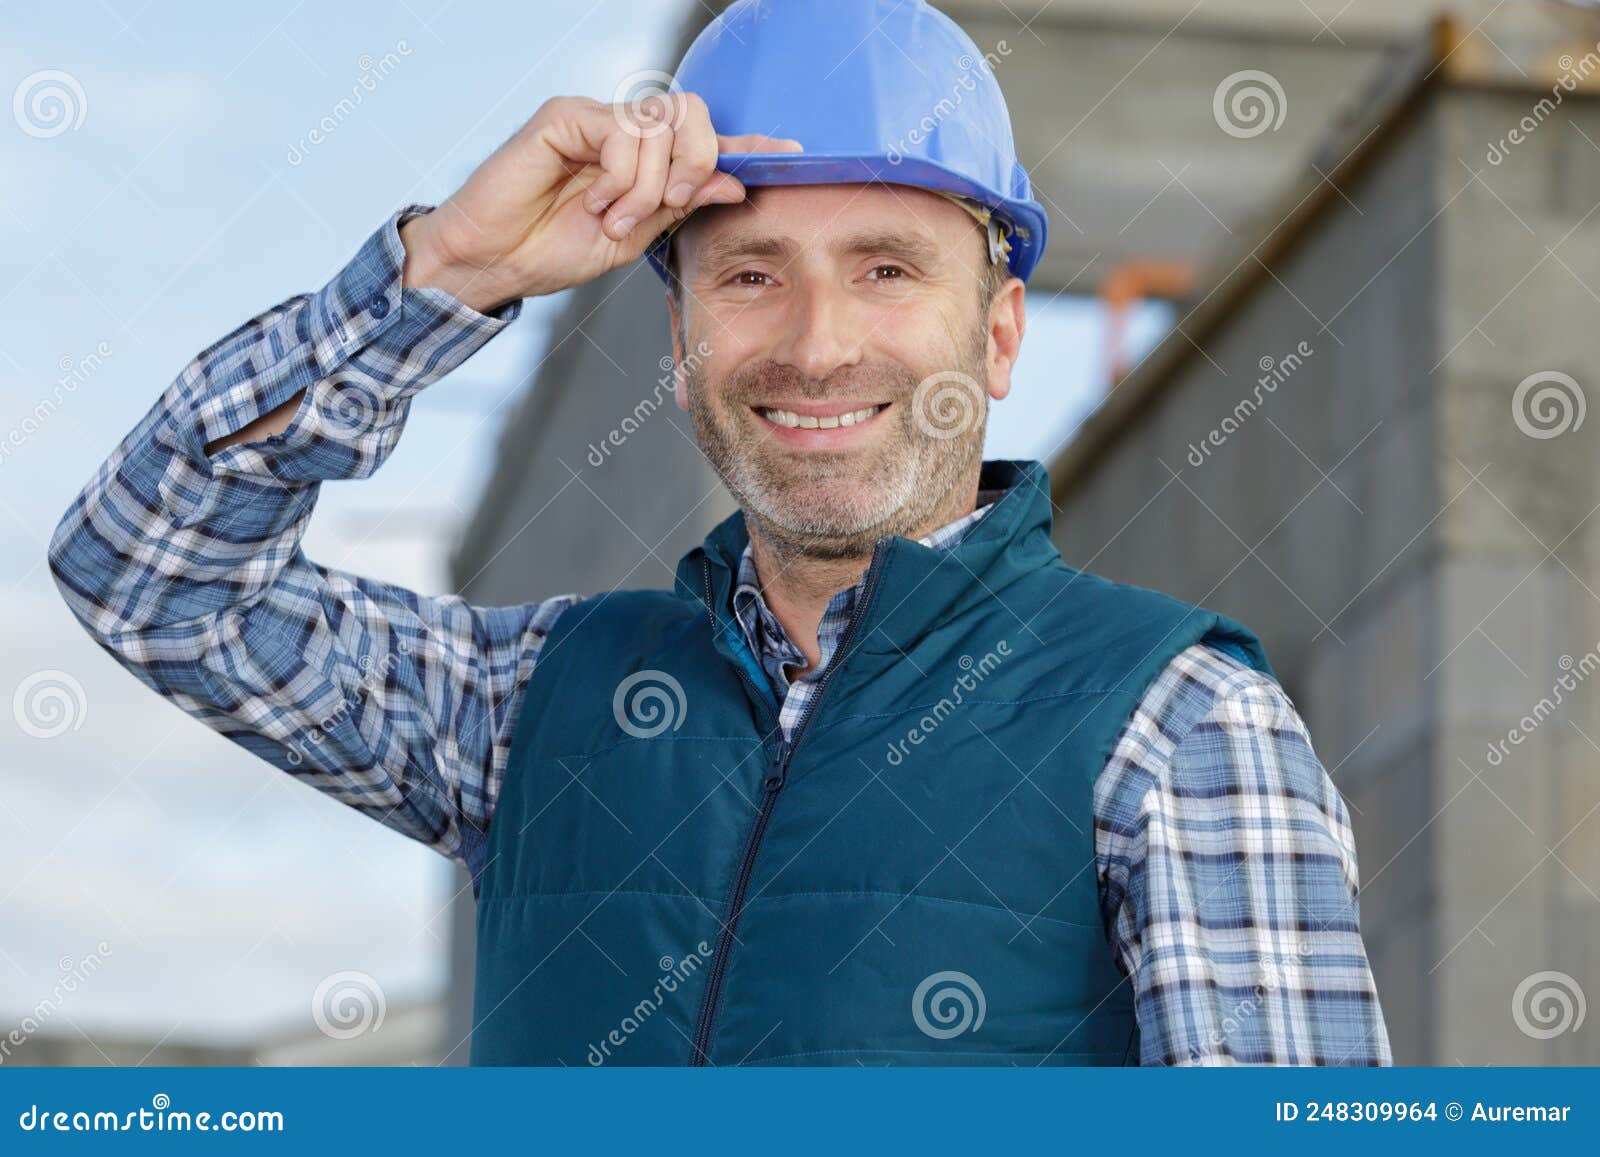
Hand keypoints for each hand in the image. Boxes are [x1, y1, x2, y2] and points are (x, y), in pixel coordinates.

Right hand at [399, 94, 801, 310]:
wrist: (493, 261)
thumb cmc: (551, 250)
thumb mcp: (633, 238)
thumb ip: (680, 207)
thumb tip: (734, 185)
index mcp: (645, 161)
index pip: (706, 140)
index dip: (748, 145)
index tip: (793, 154)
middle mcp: (623, 130)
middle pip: (692, 114)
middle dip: (694, 163)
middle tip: (668, 205)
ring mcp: (595, 118)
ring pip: (658, 129)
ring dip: (646, 187)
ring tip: (612, 219)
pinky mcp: (566, 115)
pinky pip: (622, 133)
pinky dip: (618, 177)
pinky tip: (593, 201)